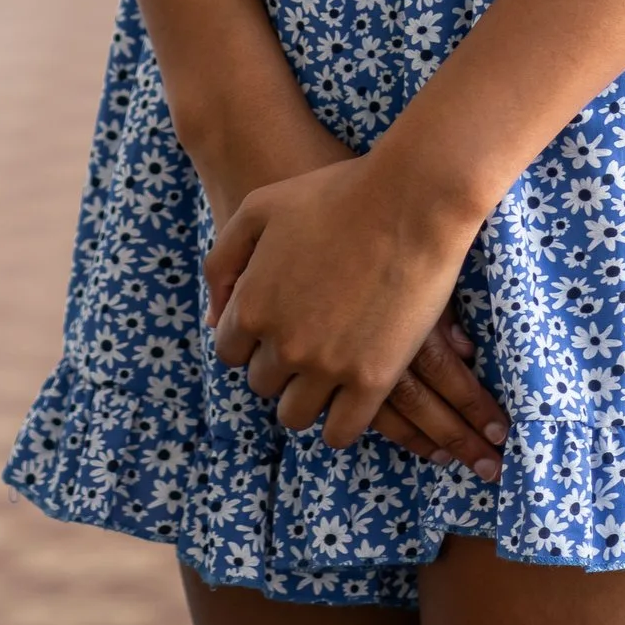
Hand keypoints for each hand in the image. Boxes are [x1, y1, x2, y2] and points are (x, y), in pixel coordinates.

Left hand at [203, 149, 491, 460]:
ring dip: (304, 399)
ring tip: (325, 377)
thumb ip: (224, 260)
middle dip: (278, 367)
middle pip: (262, 384)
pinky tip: (350, 402)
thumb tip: (213, 316)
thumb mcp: (260, 207)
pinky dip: (338, 425)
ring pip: (296, 414)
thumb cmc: (337, 194)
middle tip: (306, 346)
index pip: (230, 352)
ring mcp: (327, 366)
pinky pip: (341, 431)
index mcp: (253, 305)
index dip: (250, 340)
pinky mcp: (371, 380)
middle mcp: (282, 343)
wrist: (411, 200)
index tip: (274, 329)